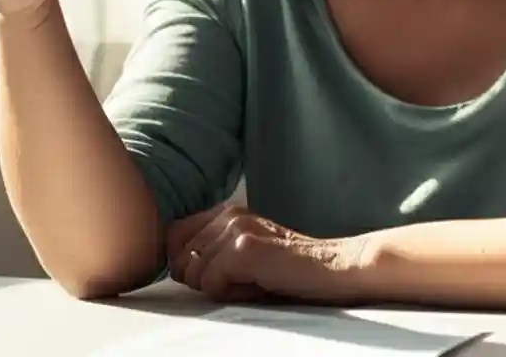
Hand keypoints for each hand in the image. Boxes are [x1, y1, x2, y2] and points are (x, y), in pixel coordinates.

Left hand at [167, 204, 372, 305]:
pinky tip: (257, 284)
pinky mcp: (244, 249)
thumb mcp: (243, 252)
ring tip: (252, 280)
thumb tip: (176, 267)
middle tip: (241, 279)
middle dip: (202, 278)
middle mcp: (228, 214)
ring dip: (219, 286)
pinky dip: (229, 292)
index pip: (173, 235)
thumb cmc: (287, 270)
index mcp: (226, 212)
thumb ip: (211, 250)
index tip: (217, 274)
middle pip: (179, 258)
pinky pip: (210, 283)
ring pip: (193, 273)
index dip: (187, 263)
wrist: (332, 269)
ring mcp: (236, 229)